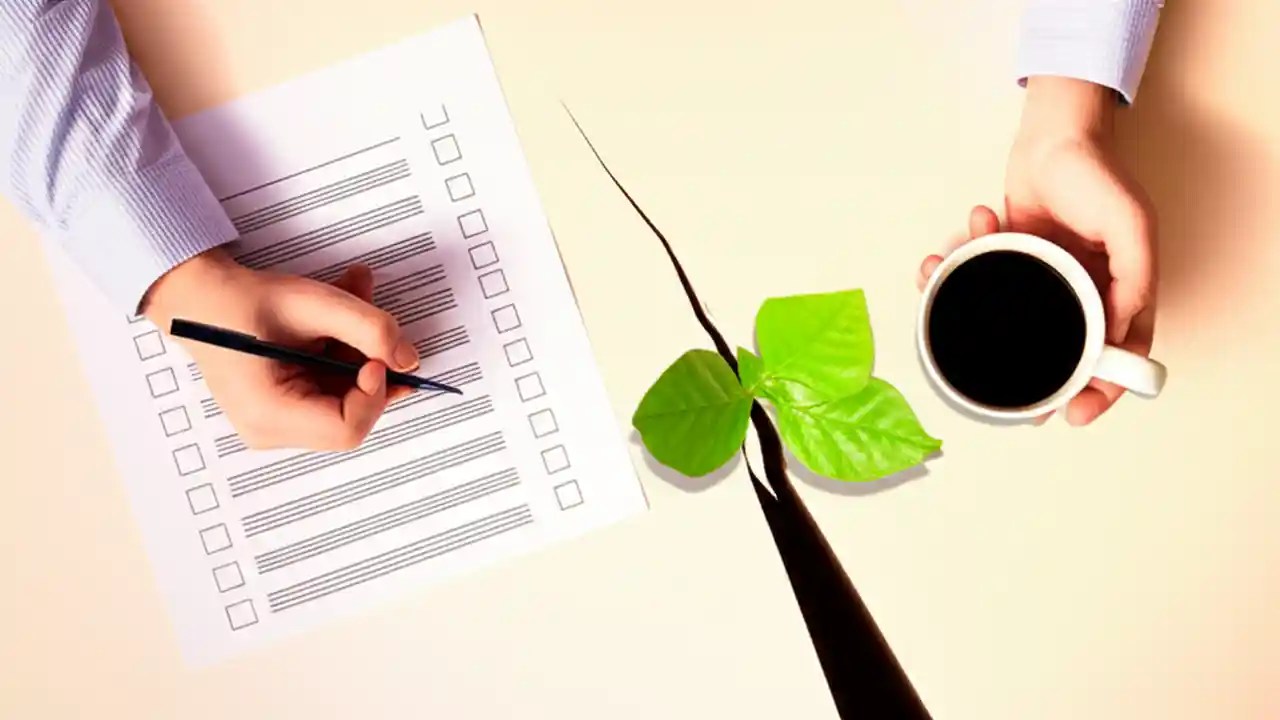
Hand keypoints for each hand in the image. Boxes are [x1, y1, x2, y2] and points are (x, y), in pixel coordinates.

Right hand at [142, 248, 417, 449]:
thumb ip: (370, 328)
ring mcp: (277, 422)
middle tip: (378, 325)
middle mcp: (271, 429)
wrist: (203, 296)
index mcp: (268, 414)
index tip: (379, 357)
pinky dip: (344, 353)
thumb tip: (409, 359)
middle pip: (349, 414)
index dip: (374, 394)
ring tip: (357, 297)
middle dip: (370, 365)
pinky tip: (342, 315)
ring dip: (360, 350)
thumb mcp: (314, 304)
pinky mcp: (286, 406)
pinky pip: (332, 387)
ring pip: (344, 397)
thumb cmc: (243, 300)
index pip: (346, 429)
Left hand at [917, 77, 1156, 425]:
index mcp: (1119, 291)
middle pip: (1060, 349)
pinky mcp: (1008, 258)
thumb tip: (1120, 333)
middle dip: (1030, 373)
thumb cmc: (1096, 174)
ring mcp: (1043, 277)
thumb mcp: (1130, 227)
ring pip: (1009, 317)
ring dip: (971, 312)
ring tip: (947, 291)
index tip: (1074, 414)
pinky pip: (978, 277)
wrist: (1053, 134)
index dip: (1102, 391)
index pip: (1118, 355)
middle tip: (1003, 394)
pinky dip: (954, 268)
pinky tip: (940, 258)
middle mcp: (1082, 290)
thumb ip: (1134, 280)